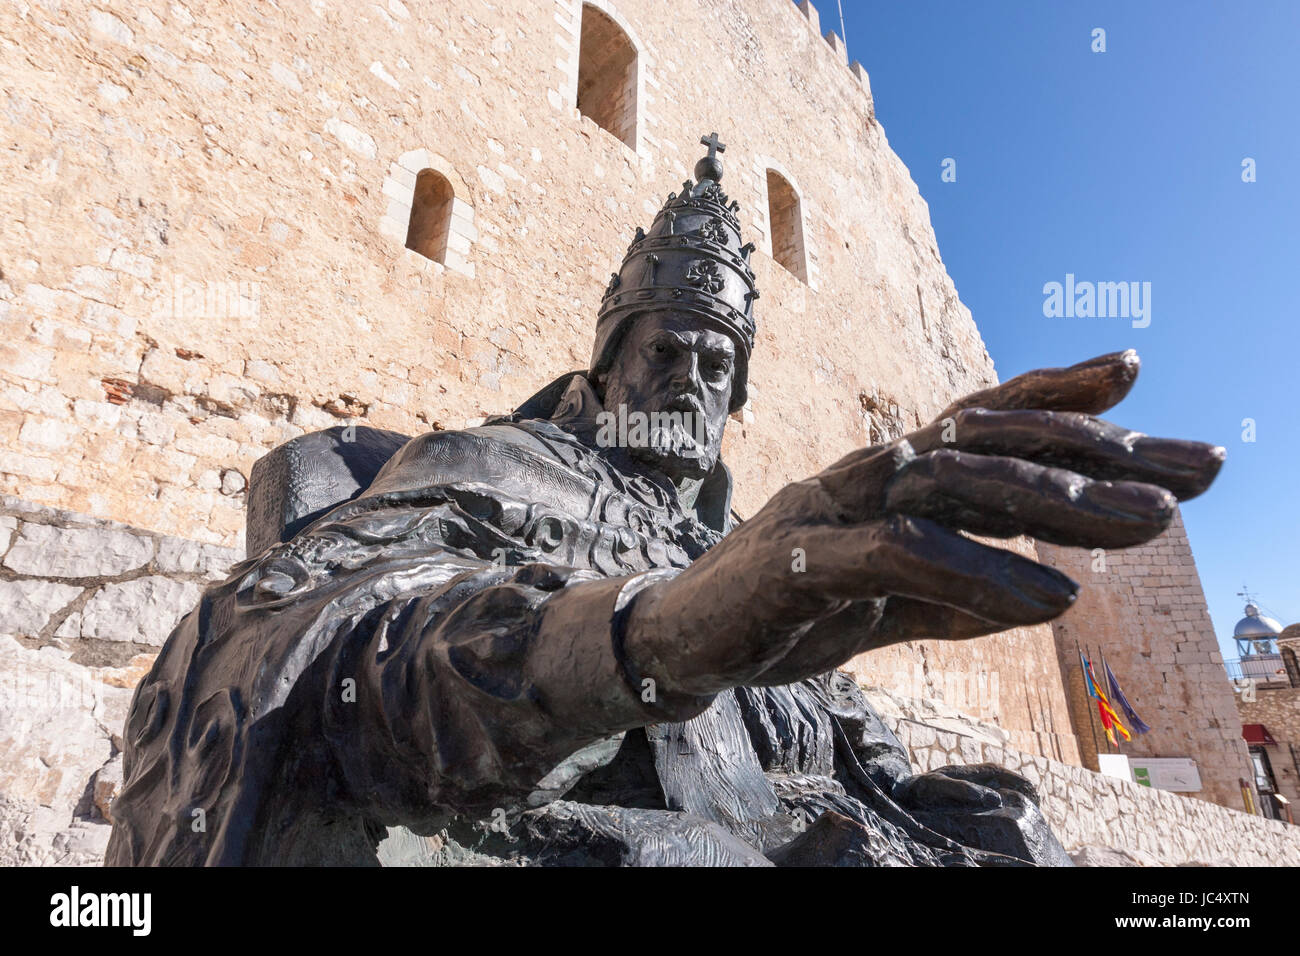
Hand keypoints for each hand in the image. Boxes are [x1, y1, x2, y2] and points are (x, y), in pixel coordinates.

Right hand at [624, 351, 1223, 696]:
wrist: (678, 636)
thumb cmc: (785, 611)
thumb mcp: (891, 605)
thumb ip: (961, 593)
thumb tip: (1051, 593)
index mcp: (888, 476)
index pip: (980, 419)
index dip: (1056, 391)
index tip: (1139, 378)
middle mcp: (866, 472)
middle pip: (990, 439)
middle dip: (1099, 447)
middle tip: (1199, 467)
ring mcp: (831, 506)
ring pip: (952, 481)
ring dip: (1056, 500)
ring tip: (1148, 523)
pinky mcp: (801, 559)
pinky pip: (901, 557)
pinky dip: (978, 574)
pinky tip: (1051, 597)